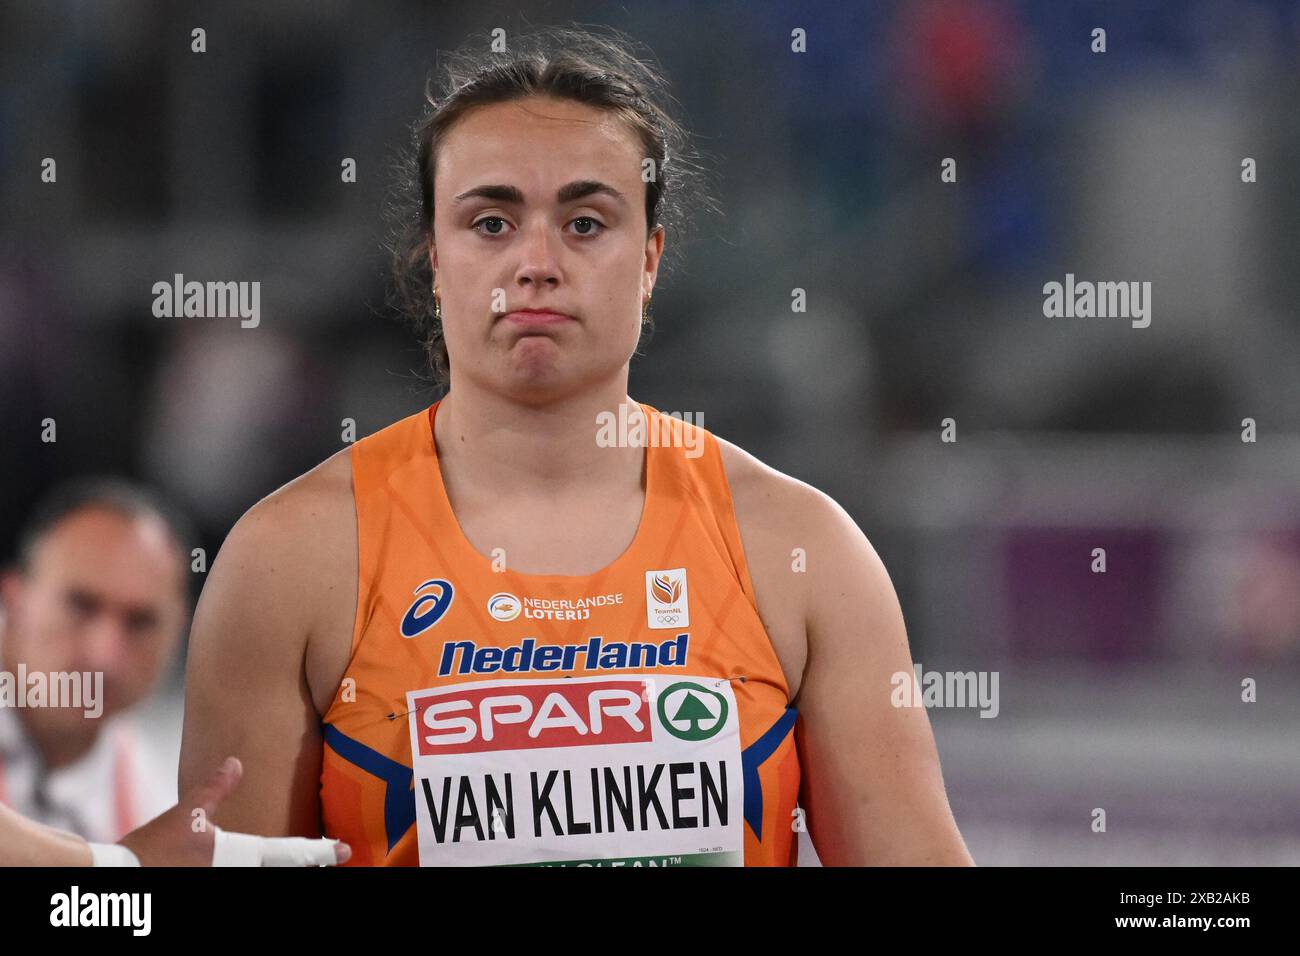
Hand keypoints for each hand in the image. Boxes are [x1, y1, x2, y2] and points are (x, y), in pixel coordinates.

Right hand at [118, 756, 350, 866]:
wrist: (120, 876)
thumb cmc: (152, 847)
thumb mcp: (186, 812)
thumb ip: (214, 788)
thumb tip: (234, 762)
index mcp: (236, 855)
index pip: (288, 853)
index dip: (320, 852)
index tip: (345, 850)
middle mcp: (234, 876)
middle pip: (279, 872)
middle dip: (301, 866)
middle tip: (325, 858)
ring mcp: (221, 887)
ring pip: (262, 882)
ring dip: (276, 871)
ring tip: (302, 865)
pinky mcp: (208, 893)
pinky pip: (242, 888)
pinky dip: (258, 877)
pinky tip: (268, 871)